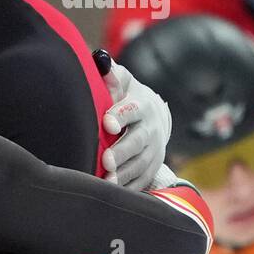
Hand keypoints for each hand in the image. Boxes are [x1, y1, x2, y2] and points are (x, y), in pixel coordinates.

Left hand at [101, 60, 171, 188]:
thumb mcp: (121, 83)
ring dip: (124, 174)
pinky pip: (142, 180)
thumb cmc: (125, 97)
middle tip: (106, 161)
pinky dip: (129, 187)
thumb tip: (100, 60)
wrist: (152, 117)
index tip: (108, 122)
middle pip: (137, 142)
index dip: (121, 115)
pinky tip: (113, 193)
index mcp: (141, 106)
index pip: (132, 110)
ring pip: (140, 164)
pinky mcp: (151, 168)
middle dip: (122, 152)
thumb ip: (111, 75)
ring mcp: (153, 151)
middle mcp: (150, 129)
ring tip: (107, 182)